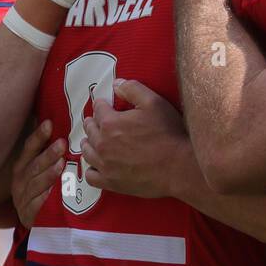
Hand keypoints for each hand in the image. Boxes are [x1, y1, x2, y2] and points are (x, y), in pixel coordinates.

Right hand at [12, 119, 62, 226]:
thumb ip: (46, 150)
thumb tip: (55, 122)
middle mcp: (20, 180)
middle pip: (34, 165)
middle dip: (48, 154)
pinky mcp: (28, 214)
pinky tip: (54, 192)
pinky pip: (37, 205)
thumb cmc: (40, 188)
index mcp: (22, 165)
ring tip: (61, 164)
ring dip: (48, 174)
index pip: (29, 148)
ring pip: (35, 184)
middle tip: (62, 143)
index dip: (38, 136)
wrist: (33, 219)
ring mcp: (22, 198)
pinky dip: (44, 198)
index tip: (49, 124)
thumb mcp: (39, 169)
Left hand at [80, 80, 188, 199]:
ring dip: (88, 143)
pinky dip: (91, 169)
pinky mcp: (111, 182)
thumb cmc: (167, 134)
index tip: (104, 104)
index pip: (98, 109)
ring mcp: (105, 165)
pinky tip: (96, 165)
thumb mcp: (154, 103)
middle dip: (93, 122)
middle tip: (97, 120)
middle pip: (89, 129)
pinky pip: (91, 176)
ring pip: (87, 151)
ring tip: (93, 140)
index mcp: (110, 123)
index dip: (101, 104)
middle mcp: (102, 144)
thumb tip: (116, 83)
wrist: (178, 167)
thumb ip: (133, 89)